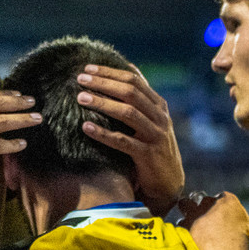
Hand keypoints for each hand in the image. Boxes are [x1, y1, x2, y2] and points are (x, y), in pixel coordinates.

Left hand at [77, 63, 184, 211]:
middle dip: (104, 83)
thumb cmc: (152, 147)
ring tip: (80, 98)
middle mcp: (160, 117)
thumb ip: (140, 98)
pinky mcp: (149, 155)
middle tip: (80, 78)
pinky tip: (86, 127)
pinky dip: (104, 133)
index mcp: (158, 105)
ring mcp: (156, 135)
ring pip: (128, 113)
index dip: (110, 72)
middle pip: (130, 92)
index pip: (134, 80)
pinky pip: (123, 141)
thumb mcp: (151, 120)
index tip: (88, 68)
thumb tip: (128, 67)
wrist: (169, 182)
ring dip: (102, 103)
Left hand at [180, 190, 248, 249]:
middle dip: (201, 204)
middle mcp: (211, 203)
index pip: (221, 196)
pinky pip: (181, 222)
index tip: (220, 213)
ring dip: (187, 210)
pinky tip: (188, 234)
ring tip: (191, 220)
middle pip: (200, 197)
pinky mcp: (187, 226)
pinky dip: (184, 227)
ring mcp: (197, 214)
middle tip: (203, 215)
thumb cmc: (246, 247)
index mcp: (229, 201)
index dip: (220, 204)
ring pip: (185, 204)